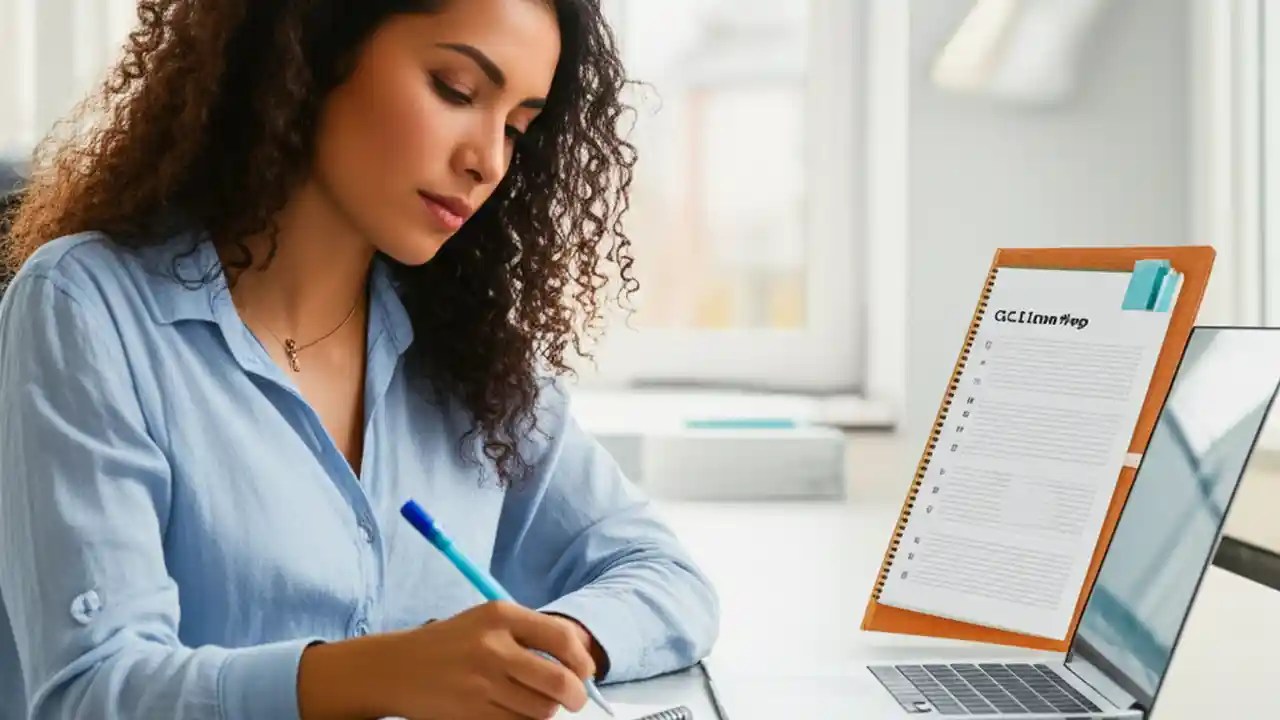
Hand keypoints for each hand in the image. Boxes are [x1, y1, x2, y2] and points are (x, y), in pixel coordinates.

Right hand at [298, 601, 596, 719]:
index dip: (583, 661)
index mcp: (500, 615)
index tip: (586, 672)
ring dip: (545, 711)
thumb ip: (533, 632)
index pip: (563, 638)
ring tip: (532, 702)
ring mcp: (480, 682)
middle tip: (573, 699)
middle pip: (559, 681)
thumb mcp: (488, 621)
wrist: (396, 667)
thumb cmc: (453, 643)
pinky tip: (511, 711)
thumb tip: (584, 657)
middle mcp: (492, 646)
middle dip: (575, 696)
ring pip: (541, 710)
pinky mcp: (470, 712)